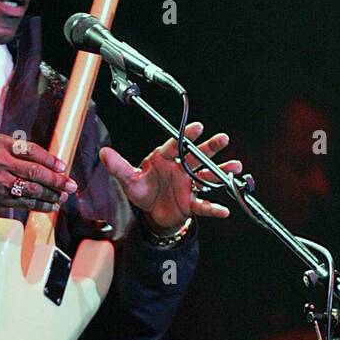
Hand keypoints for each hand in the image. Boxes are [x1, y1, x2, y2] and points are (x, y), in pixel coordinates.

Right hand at [0, 134, 76, 220]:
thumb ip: (19, 152)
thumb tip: (52, 163)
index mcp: (1, 144)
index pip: (32, 150)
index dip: (51, 160)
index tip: (63, 167)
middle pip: (35, 171)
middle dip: (57, 180)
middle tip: (71, 185)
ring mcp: (0, 182)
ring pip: (33, 189)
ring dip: (51, 195)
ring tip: (62, 197)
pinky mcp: (1, 199)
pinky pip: (27, 203)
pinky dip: (42, 206)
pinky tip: (51, 206)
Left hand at [99, 121, 242, 230]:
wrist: (152, 212)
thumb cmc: (143, 190)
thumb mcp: (128, 179)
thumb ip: (118, 166)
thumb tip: (103, 153)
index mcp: (165, 159)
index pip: (176, 145)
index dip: (186, 136)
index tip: (198, 127)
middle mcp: (180, 169)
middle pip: (197, 156)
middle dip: (210, 148)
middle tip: (223, 138)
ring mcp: (188, 185)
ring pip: (207, 176)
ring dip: (221, 172)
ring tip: (236, 167)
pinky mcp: (191, 202)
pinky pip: (204, 205)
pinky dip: (213, 208)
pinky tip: (225, 210)